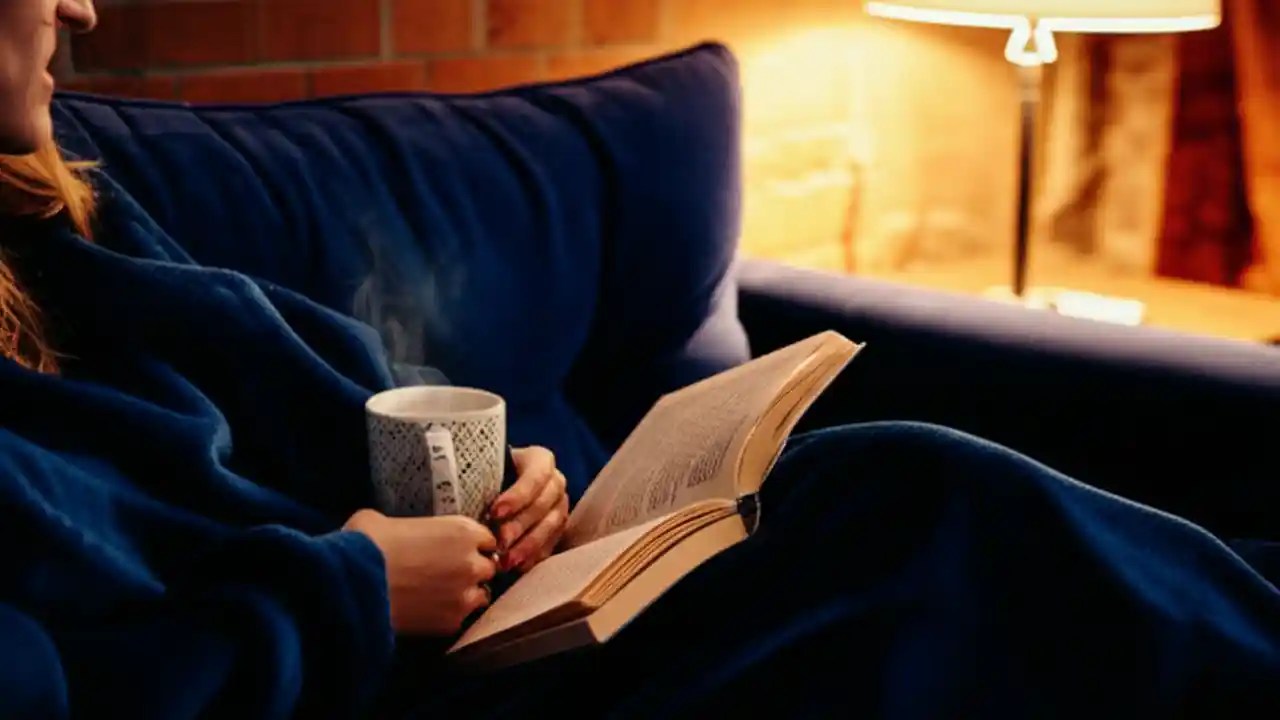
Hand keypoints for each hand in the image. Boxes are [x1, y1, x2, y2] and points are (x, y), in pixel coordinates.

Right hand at [343, 509, 496, 635]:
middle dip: (473, 571)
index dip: (473, 546)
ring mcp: (464, 595)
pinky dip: (449, 615)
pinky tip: (429, 611)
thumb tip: (391, 532)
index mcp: (463, 531)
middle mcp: (472, 562)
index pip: (487, 539)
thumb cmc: (367, 543)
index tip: (460, 550)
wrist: (355, 582)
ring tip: (441, 596)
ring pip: (480, 596)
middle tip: (449, 574)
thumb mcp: (384, 520)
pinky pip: (460, 619)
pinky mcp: (451, 622)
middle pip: (488, 568)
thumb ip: (406, 526)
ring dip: (466, 595)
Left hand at [489, 446, 568, 572]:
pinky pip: (551, 544)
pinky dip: (534, 556)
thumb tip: (468, 496)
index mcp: (540, 460)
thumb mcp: (483, 472)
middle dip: (520, 525)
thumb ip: (480, 481)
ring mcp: (560, 506)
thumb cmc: (485, 477)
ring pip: (551, 526)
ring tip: (507, 560)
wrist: (492, 490)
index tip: (495, 512)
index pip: (535, 476)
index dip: (518, 496)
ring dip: (528, 545)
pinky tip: (518, 566)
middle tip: (499, 542)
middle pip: (543, 503)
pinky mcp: (558, 529)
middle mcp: (555, 482)